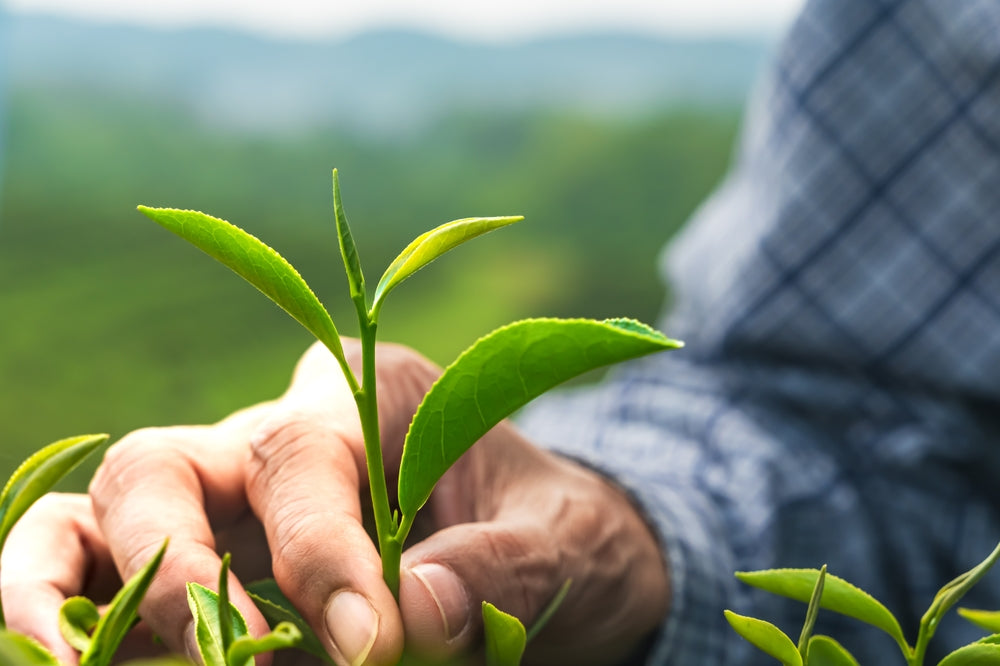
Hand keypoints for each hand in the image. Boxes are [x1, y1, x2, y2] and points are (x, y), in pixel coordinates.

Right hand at [3, 340, 668, 664]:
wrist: (564, 562)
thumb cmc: (565, 536)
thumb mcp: (567, 544)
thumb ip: (501, 570)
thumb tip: (410, 617)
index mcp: (371, 398)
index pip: (302, 456)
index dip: (319, 551)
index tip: (373, 646)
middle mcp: (281, 441)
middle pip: (161, 465)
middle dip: (171, 564)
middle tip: (237, 662)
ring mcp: (234, 507)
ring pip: (107, 515)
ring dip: (92, 593)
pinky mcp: (218, 569)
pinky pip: (109, 574)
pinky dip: (86, 614)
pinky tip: (93, 661)